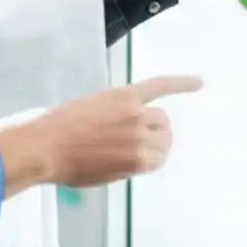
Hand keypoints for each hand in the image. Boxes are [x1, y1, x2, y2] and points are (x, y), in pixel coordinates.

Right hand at [0, 75, 202, 195]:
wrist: (47, 147)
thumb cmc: (59, 128)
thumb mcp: (89, 108)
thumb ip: (112, 114)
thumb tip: (122, 130)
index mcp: (122, 95)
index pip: (159, 86)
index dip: (181, 84)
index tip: (199, 83)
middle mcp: (135, 113)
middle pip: (163, 122)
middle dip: (155, 131)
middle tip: (139, 142)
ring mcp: (138, 137)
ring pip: (163, 142)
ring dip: (155, 148)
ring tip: (135, 155)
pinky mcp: (136, 160)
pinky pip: (157, 160)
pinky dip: (153, 162)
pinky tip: (144, 163)